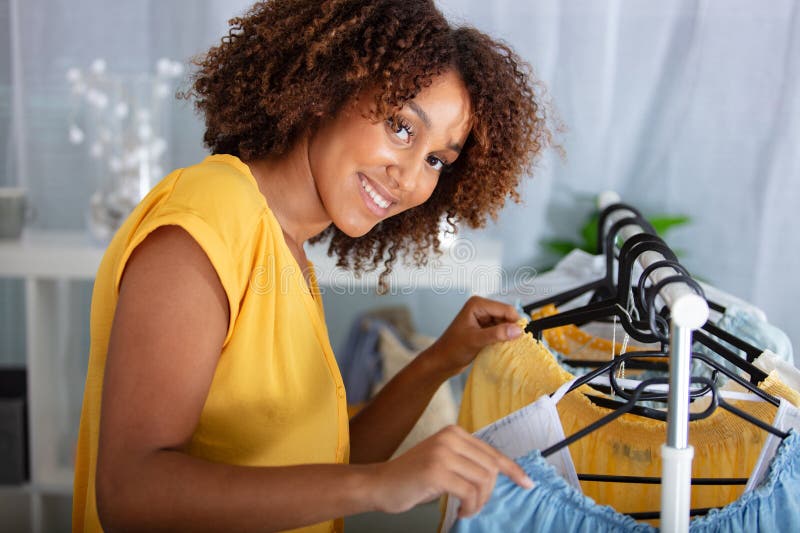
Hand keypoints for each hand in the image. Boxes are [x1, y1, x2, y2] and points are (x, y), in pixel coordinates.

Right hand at [368, 425, 533, 516]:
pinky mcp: (436, 471)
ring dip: (479, 502)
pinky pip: (469, 492)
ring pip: (483, 481)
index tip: (526, 483)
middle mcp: (450, 438)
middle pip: (491, 468)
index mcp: (454, 432)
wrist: (380, 484)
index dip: (513, 470)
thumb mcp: (443, 461)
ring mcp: (443, 453)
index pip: (492, 452)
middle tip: (475, 505)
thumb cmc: (412, 477)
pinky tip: (460, 511)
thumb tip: (498, 474)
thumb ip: (467, 461)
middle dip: (488, 493)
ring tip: (467, 509)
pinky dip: (470, 507)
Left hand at [425, 295, 523, 379]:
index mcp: (478, 304)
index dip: (514, 322)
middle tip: (511, 344)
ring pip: (505, 325)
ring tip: (503, 347)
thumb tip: (517, 330)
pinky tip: (500, 348)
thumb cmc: (452, 349)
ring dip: (507, 335)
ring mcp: (483, 319)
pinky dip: (503, 339)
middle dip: (511, 329)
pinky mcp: (484, 329)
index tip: (521, 337)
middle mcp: (481, 308)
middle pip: (507, 316)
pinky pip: (500, 331)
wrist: (442, 361)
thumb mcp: (476, 340)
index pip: (505, 309)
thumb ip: (497, 334)